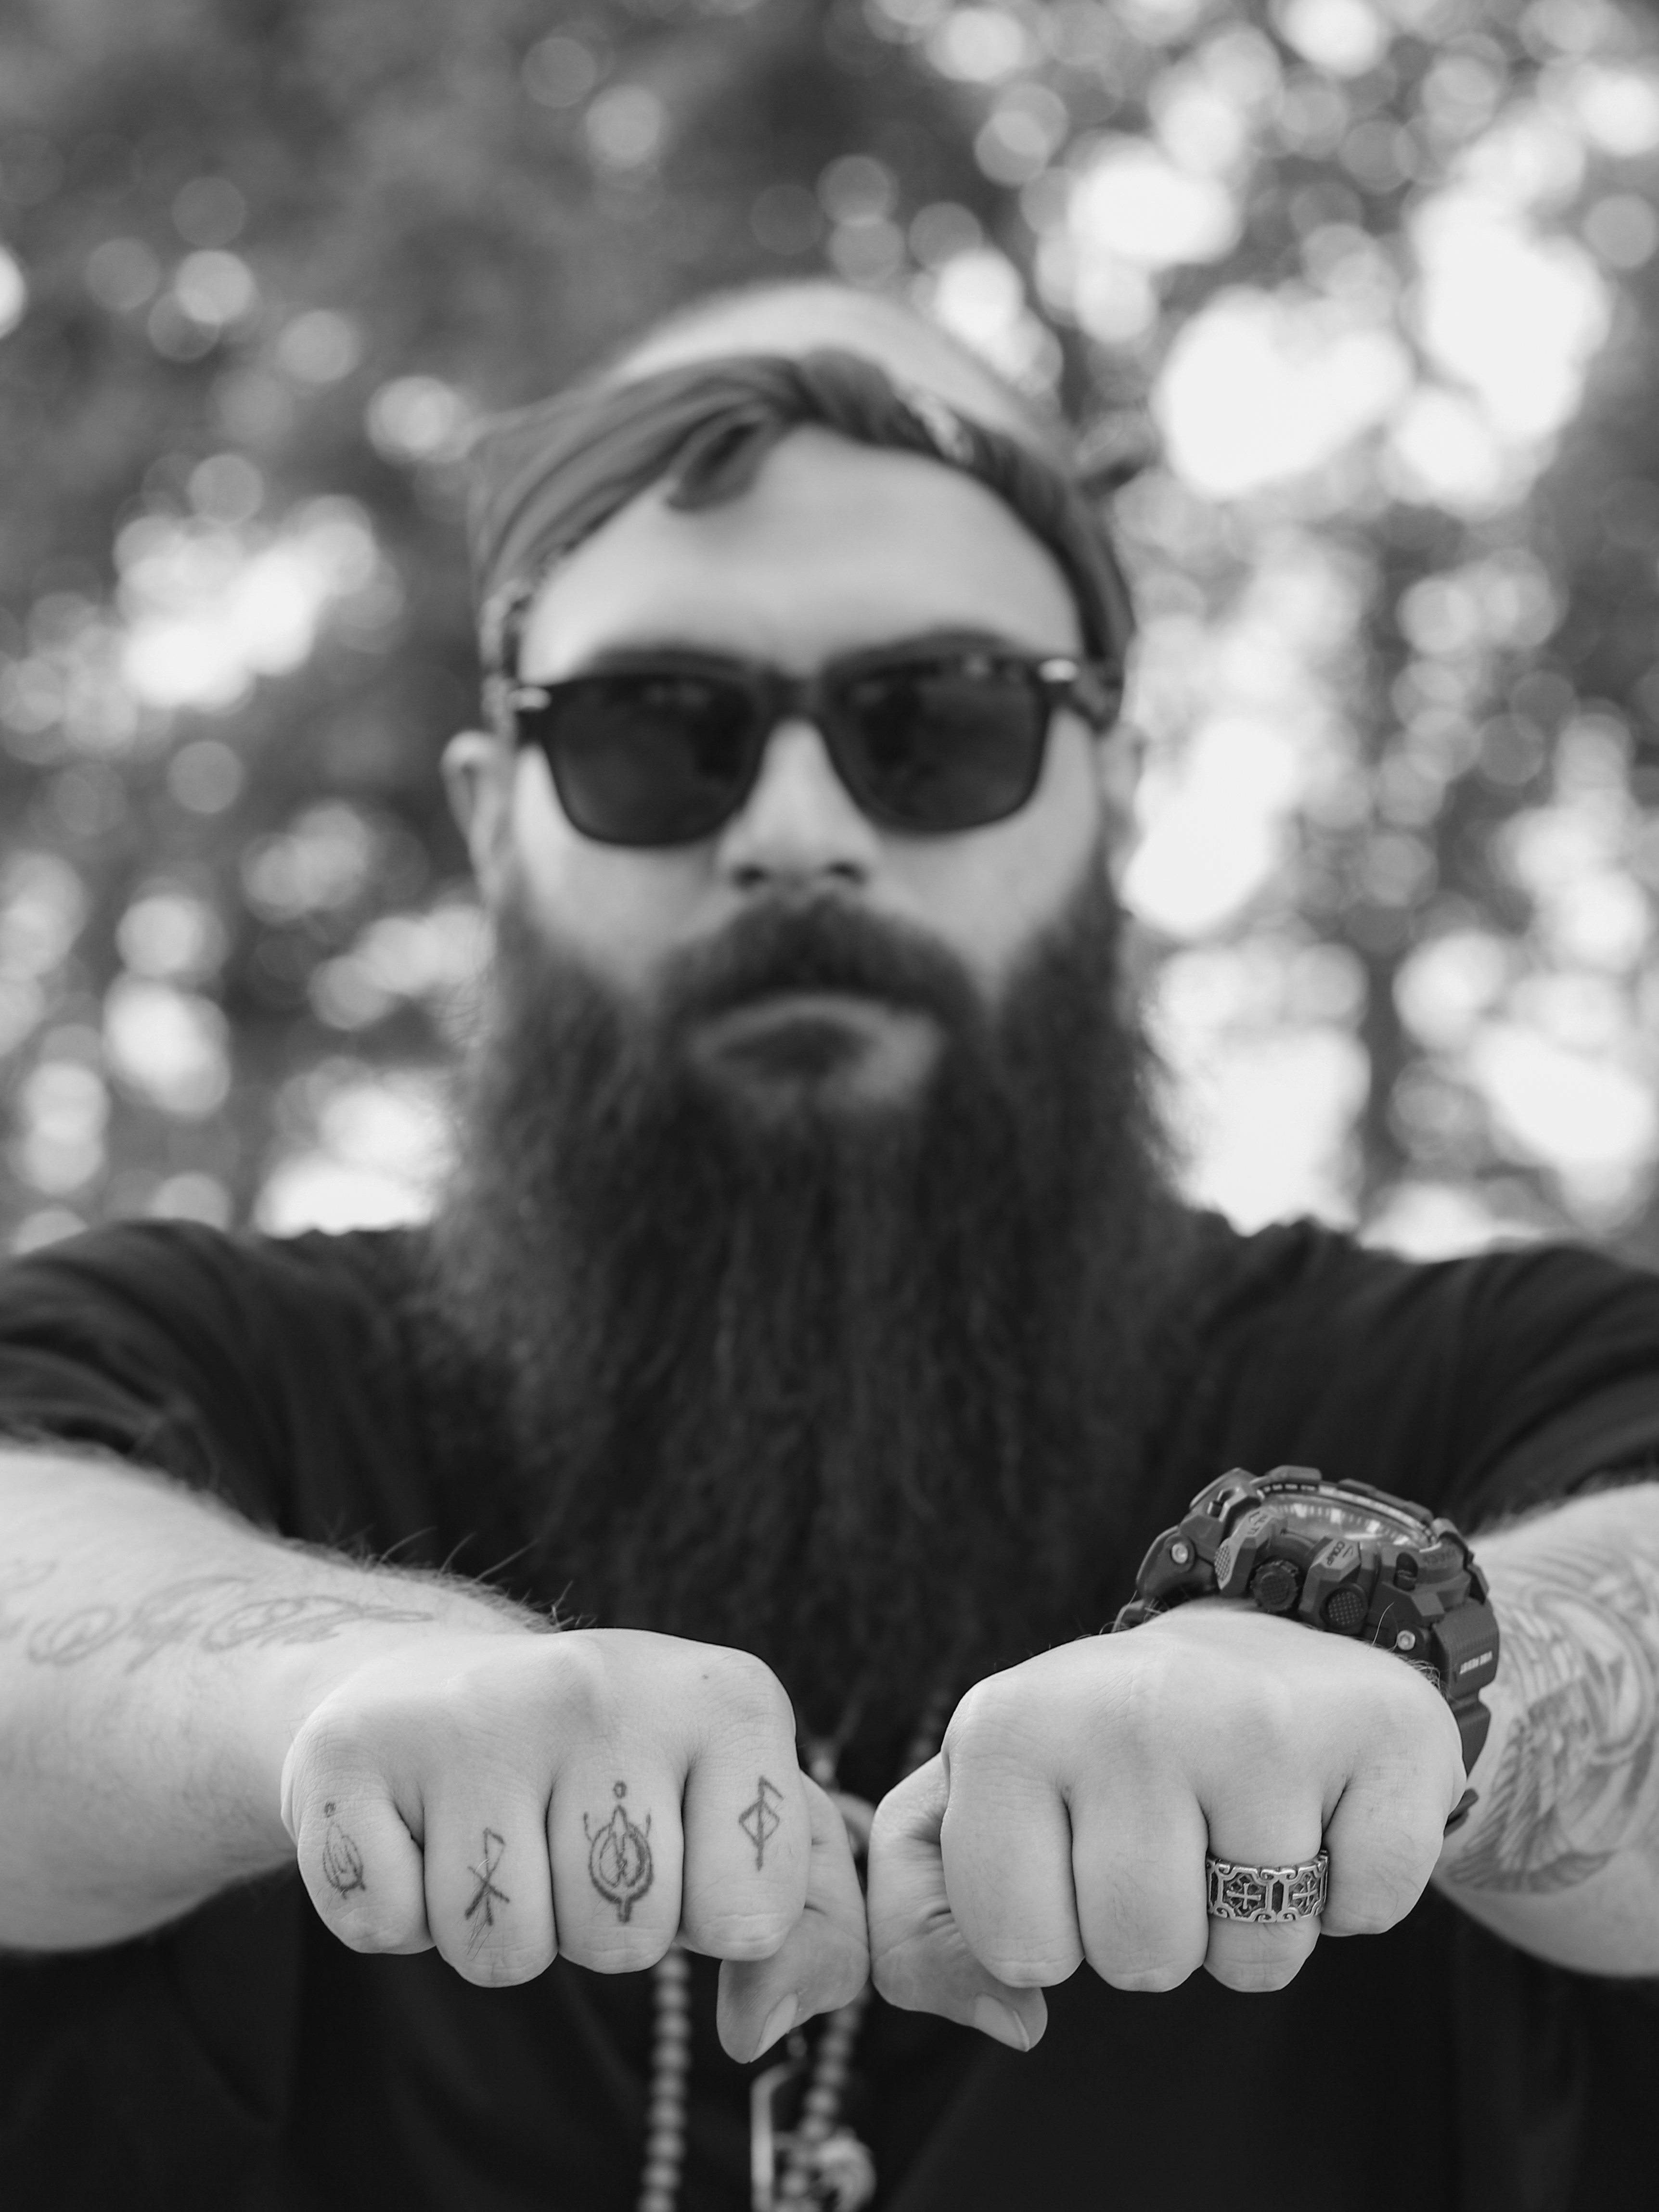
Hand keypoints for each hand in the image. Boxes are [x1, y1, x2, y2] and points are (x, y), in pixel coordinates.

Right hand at [280, 1627, 866, 2058]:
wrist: (429, 1681)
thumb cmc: (614, 1771)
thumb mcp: (741, 1820)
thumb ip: (810, 1931)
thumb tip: (757, 2032)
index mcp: (726, 1697)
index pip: (751, 1916)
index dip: (706, 1913)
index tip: (674, 1840)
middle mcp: (603, 1684)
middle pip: (625, 1942)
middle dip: (595, 1923)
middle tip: (567, 1835)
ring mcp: (473, 1711)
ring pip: (504, 1953)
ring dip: (499, 1923)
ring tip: (498, 1831)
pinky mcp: (353, 1752)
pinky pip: (387, 1931)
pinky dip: (398, 1910)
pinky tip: (418, 1826)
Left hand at [866, 1602, 1464, 2048]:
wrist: (1262, 1649)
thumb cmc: (1099, 1756)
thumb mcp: (975, 1816)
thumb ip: (921, 1930)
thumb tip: (1011, 2021)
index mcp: (1005, 1724)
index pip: (1013, 1944)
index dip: (1047, 1928)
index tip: (1071, 1850)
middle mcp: (1123, 1703)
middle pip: (1137, 1961)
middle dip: (1155, 1930)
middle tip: (1169, 1834)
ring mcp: (1257, 1715)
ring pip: (1252, 1960)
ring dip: (1250, 1922)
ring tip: (1238, 1821)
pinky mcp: (1382, 1733)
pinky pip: (1366, 1918)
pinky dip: (1350, 1890)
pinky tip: (1323, 1806)